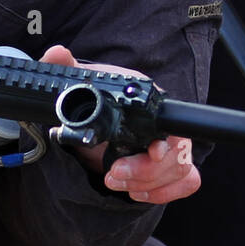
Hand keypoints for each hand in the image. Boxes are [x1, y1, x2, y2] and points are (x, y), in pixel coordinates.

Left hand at [38, 45, 200, 204]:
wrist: (98, 112)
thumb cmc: (96, 95)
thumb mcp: (80, 82)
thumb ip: (66, 68)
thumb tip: (57, 53)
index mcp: (149, 99)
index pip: (170, 120)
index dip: (164, 141)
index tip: (150, 153)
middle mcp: (166, 123)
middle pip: (178, 153)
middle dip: (145, 171)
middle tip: (112, 174)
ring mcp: (172, 146)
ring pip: (181, 170)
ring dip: (148, 183)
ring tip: (114, 181)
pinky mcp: (169, 167)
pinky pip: (187, 182)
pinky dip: (163, 192)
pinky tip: (136, 192)